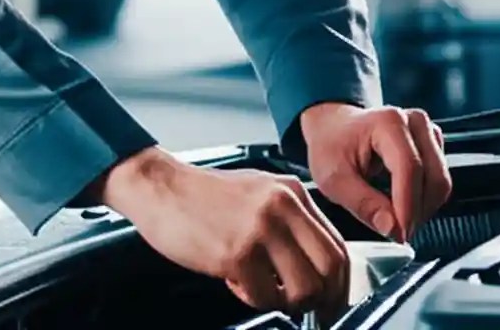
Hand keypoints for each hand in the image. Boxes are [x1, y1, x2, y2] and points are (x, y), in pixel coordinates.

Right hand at [94, 147, 348, 313]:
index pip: (338, 245)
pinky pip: (264, 296)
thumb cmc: (203, 194)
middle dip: (325, 300)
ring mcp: (260, 229)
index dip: (340, 283)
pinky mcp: (236, 252)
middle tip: (311, 313)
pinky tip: (237, 284)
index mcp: (292, 192)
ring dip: (289, 302)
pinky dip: (254, 300)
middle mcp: (282, 207)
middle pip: (331, 268)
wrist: (159, 187)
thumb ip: (289, 219)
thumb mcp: (258, 191)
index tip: (332, 301)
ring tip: (266, 293)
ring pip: (304, 288)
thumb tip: (313, 263)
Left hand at [300, 104, 450, 241]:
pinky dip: (424, 201)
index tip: (399, 235)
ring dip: (422, 209)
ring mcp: (427, 132)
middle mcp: (414, 122)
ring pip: (440, 182)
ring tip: (395, 221)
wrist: (332, 127)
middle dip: (417, 213)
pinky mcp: (432, 145)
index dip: (408, 207)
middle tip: (395, 233)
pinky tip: (401, 207)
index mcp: (388, 122)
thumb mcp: (333, 178)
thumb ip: (363, 204)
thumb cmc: (330, 147)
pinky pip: (438, 181)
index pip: (410, 169)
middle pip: (433, 178)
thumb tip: (392, 229)